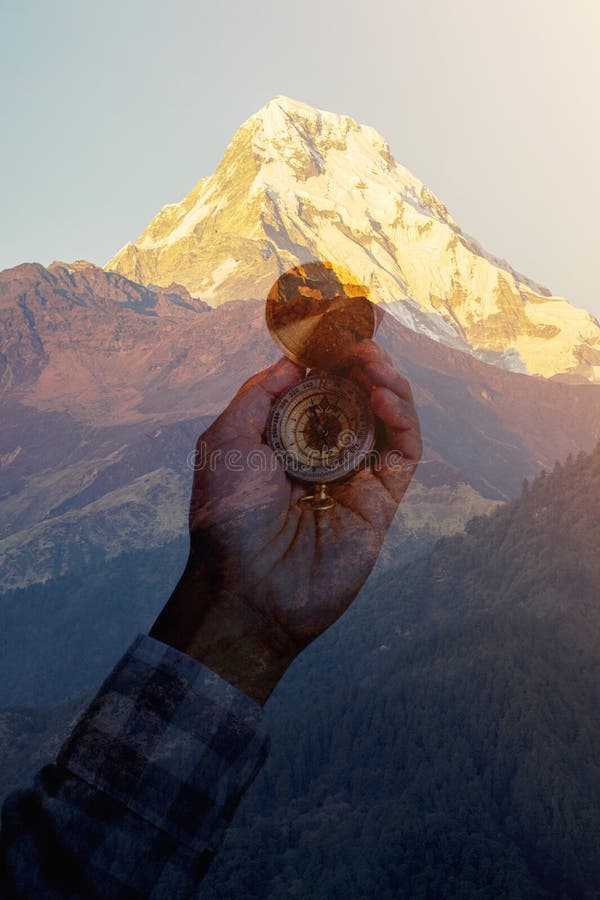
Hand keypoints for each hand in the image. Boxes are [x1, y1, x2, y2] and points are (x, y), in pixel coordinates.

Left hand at [151, 339, 421, 703]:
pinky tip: (383, 398)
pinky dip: (403, 419)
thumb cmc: (227, 516)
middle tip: (361, 338)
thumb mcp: (225, 441)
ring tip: (372, 362)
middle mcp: (324, 454)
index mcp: (286, 441)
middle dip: (362, 363)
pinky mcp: (382, 501)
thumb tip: (291, 363)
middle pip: (359, 397)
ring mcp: (356, 477)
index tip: (338, 325)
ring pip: (388, 419)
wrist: (248, 589)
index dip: (331, 356)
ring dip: (387, 383)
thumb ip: (258, 396)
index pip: (319, 388)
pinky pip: (404, 453)